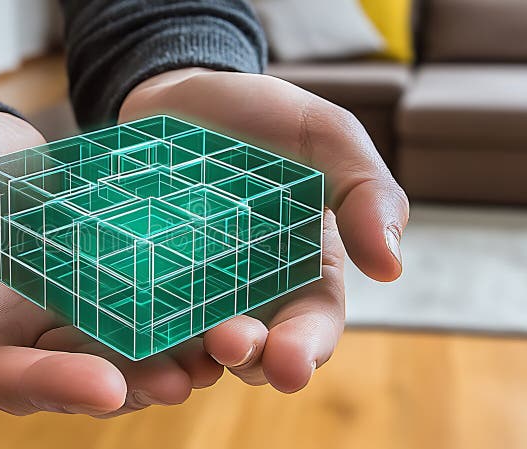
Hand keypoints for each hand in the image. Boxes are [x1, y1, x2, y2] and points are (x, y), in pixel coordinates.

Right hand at [0, 107, 222, 416]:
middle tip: (179, 383)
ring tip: (205, 363)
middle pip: (50, 382)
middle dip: (117, 386)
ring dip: (148, 367)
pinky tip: (198, 323)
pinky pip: (109, 318)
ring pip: (90, 359)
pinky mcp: (66, 299)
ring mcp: (27, 327)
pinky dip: (152, 325)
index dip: (46, 385)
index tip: (105, 385)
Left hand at [120, 68, 408, 391]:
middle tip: (233, 344)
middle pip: (257, 348)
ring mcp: (193, 287)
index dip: (305, 349)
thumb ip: (366, 193)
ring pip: (197, 342)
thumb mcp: (326, 138)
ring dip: (196, 354)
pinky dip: (143, 329)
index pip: (312, 324)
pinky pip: (142, 311)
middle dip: (251, 359)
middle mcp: (251, 291)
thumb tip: (391, 266)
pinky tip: (135, 329)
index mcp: (305, 269)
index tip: (292, 362)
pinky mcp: (144, 276)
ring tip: (192, 345)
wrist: (181, 92)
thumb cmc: (262, 117)